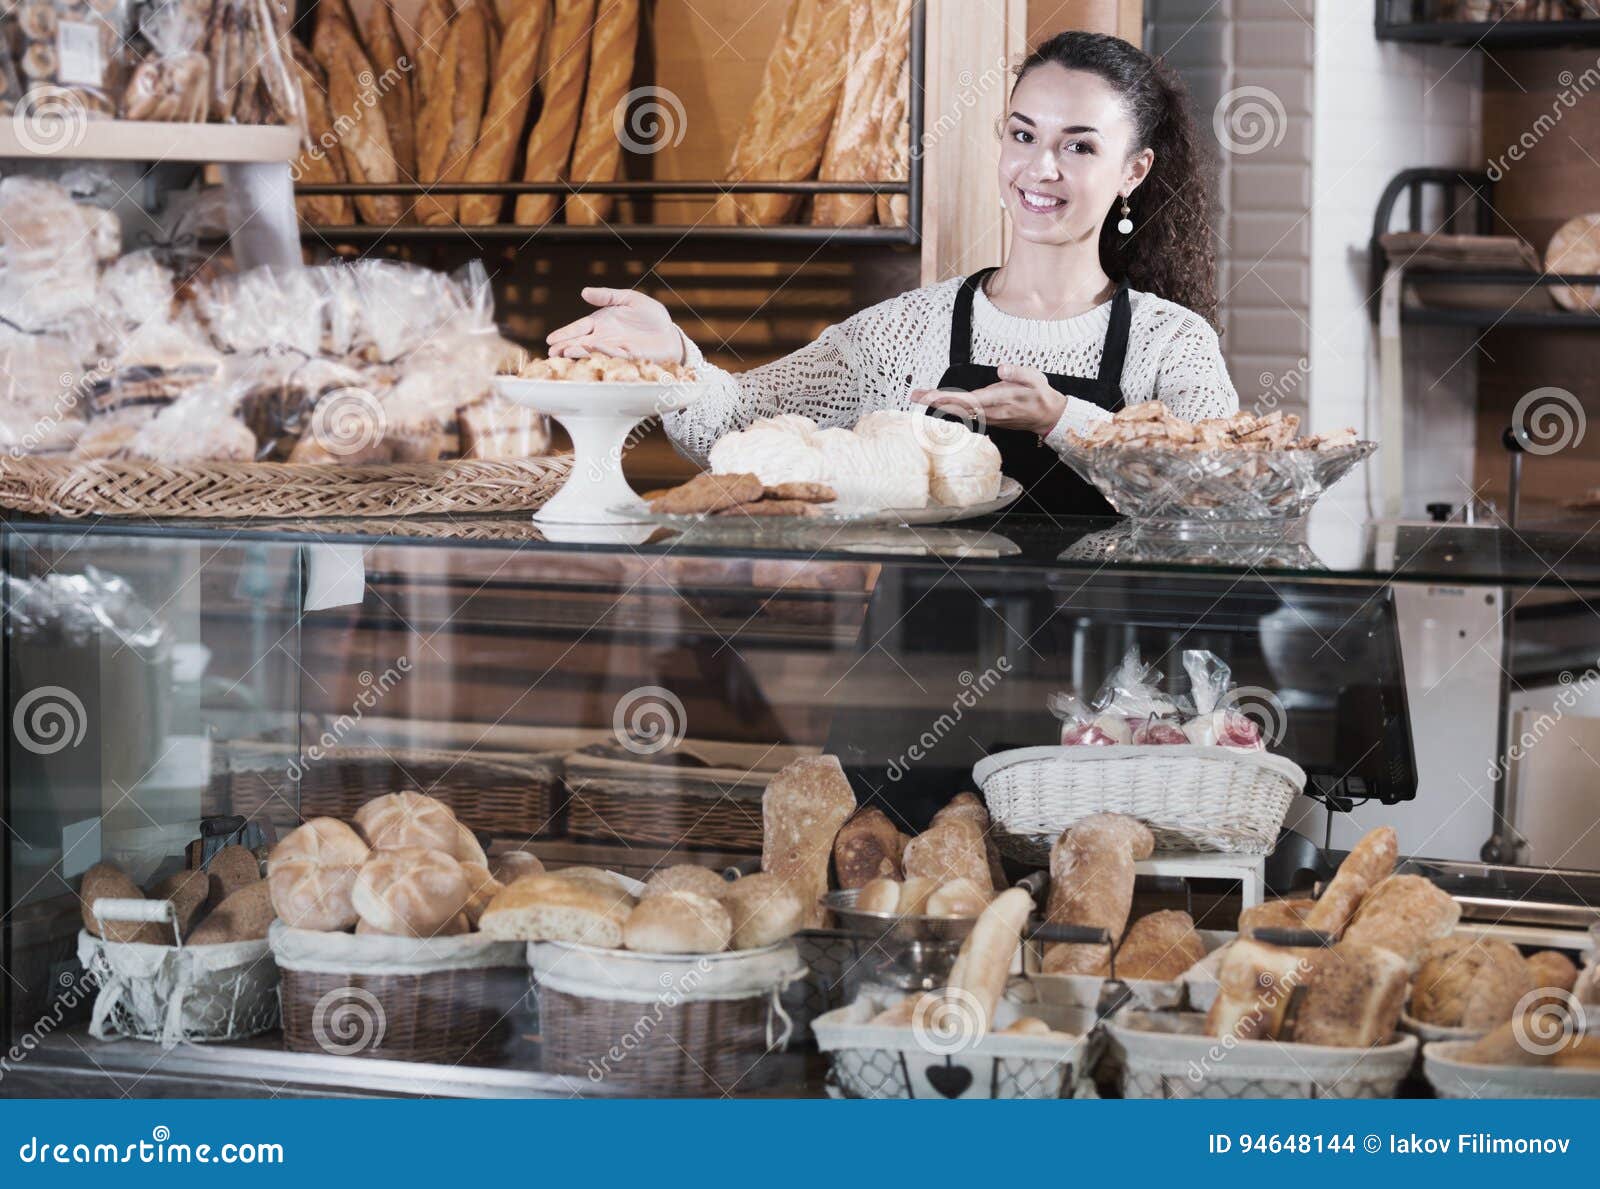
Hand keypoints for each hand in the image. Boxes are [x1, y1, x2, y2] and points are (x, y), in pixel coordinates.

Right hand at [546, 287, 683, 363]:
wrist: (669, 332)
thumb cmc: (650, 316)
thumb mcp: (629, 299)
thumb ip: (607, 296)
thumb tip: (584, 292)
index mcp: (602, 322)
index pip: (579, 328)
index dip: (565, 334)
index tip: (550, 340)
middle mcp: (605, 337)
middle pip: (581, 343)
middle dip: (566, 347)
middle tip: (551, 352)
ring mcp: (616, 349)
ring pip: (594, 351)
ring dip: (580, 352)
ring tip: (566, 353)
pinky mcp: (629, 357)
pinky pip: (614, 355)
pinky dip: (603, 353)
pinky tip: (591, 351)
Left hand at [911, 365, 1065, 436]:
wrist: (1047, 416)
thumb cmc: (1039, 395)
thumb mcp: (1035, 379)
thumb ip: (1018, 373)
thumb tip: (1002, 368)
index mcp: (999, 400)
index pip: (968, 400)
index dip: (949, 398)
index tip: (931, 396)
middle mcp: (990, 412)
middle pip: (958, 408)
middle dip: (936, 402)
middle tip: (915, 396)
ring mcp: (988, 417)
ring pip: (959, 412)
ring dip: (939, 405)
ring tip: (920, 397)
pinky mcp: (987, 418)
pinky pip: (964, 414)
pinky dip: (949, 409)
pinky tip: (937, 404)